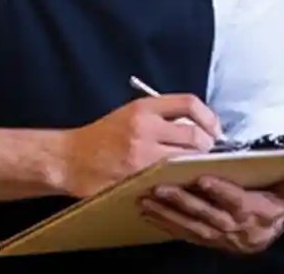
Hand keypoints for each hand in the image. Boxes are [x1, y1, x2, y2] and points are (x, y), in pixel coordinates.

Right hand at [58, 95, 221, 197]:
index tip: (214, 128)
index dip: (208, 116)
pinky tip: (179, 180)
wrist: (70, 159)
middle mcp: (144, 128)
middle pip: (194, 135)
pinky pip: (172, 178)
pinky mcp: (138, 178)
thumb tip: (197, 125)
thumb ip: (160, 116)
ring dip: (196, 164)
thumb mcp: (129, 114)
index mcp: (143, 108)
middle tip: (207, 151)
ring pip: (187, 159)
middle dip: (207, 145)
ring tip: (194, 166)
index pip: (188, 103)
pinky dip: (181, 179)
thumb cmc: (101, 137)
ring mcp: (141, 155)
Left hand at [139, 169, 283, 254]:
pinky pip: (182, 232)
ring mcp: (215, 234)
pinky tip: (148, 213)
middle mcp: (230, 224)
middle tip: (160, 187)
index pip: (234, 199)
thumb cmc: (273, 209)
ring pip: (189, 224)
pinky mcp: (203, 238)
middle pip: (204, 212)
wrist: (264, 238)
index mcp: (250, 210)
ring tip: (146, 200)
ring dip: (166, 212)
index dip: (219, 190)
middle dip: (181, 201)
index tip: (202, 178)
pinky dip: (164, 224)